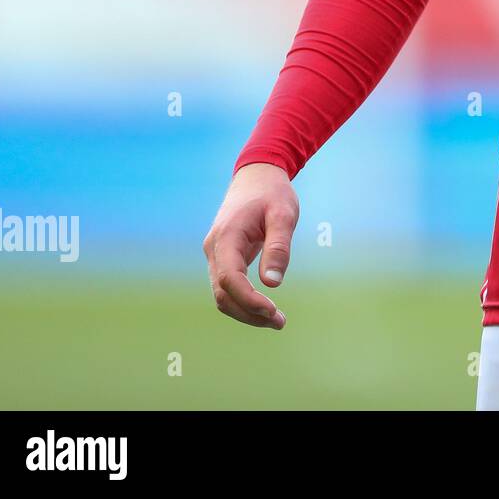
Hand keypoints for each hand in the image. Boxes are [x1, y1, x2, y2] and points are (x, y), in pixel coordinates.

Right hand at [202, 163, 297, 329]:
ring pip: (223, 294)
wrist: (257, 177)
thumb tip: (272, 283)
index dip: (249, 300)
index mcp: (227, 237)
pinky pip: (228, 286)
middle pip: (223, 293)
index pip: (230, 279)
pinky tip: (265, 308)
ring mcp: (216, 254)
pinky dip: (244, 301)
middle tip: (280, 322)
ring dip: (246, 311)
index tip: (273, 311)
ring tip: (277, 320)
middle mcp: (215, 249)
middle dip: (249, 312)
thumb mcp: (283, 214)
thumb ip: (279, 246)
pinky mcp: (224, 258)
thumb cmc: (272, 193)